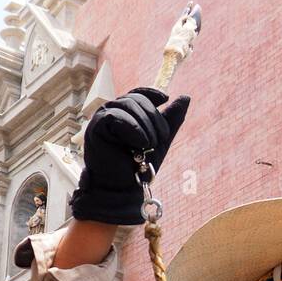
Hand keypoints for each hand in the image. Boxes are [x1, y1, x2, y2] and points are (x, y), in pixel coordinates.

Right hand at [69, 87, 190, 224]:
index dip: (151, 93)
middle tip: (160, 139)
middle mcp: (111, 111)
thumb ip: (171, 119)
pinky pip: (116, 117)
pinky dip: (133, 129)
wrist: (124, 187)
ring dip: (145, 126)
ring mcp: (101, 118)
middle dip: (154, 118)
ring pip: (127, 105)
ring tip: (149, 145)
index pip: (138, 94)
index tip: (166, 98)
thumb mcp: (161, 139)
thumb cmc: (139, 165)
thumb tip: (186, 97)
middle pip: (136, 99)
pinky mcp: (96, 127)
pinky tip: (140, 143)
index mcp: (125, 113)